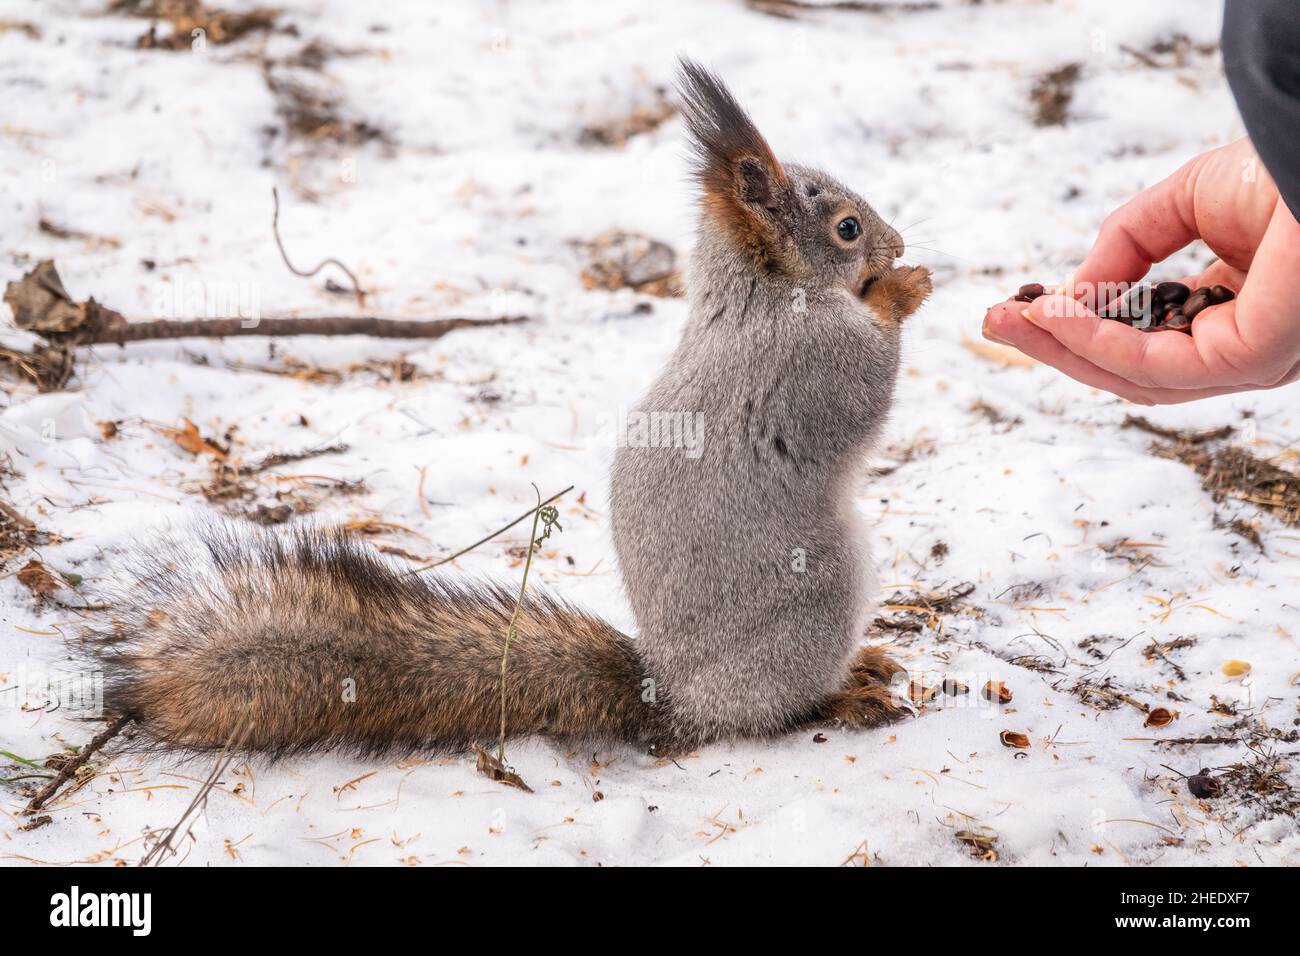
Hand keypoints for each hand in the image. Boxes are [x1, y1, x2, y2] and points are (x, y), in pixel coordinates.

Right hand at [982, 138, 1299, 403]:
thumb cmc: (1287, 167)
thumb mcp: (1182, 203)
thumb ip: (1124, 247)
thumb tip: (1070, 295)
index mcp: (1233, 311)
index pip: (1141, 338)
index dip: (1075, 325)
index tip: (1020, 308)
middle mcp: (1242, 345)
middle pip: (1128, 368)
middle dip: (1055, 346)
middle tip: (997, 324)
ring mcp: (1249, 360)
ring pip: (1134, 376)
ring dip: (1062, 349)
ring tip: (1009, 322)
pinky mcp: (1250, 359)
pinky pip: (1153, 363)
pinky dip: (1095, 341)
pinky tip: (1053, 315)